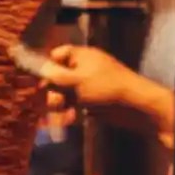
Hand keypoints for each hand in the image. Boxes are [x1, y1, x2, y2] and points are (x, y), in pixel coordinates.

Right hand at [41, 45, 174, 145]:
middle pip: (58, 77)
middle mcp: (83, 68)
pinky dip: (70, 112)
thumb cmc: (105, 87)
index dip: (47, 66)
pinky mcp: (92, 102)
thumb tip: (39, 67)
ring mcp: (88, 86)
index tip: (39, 79)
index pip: (58, 54)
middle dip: (53, 91)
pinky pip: (75, 105)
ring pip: (65, 94)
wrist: (135, 106)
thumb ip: (55, 75)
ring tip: (62, 115)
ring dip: (60, 105)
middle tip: (52, 103)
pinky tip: (70, 120)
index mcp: (81, 56)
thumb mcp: (76, 80)